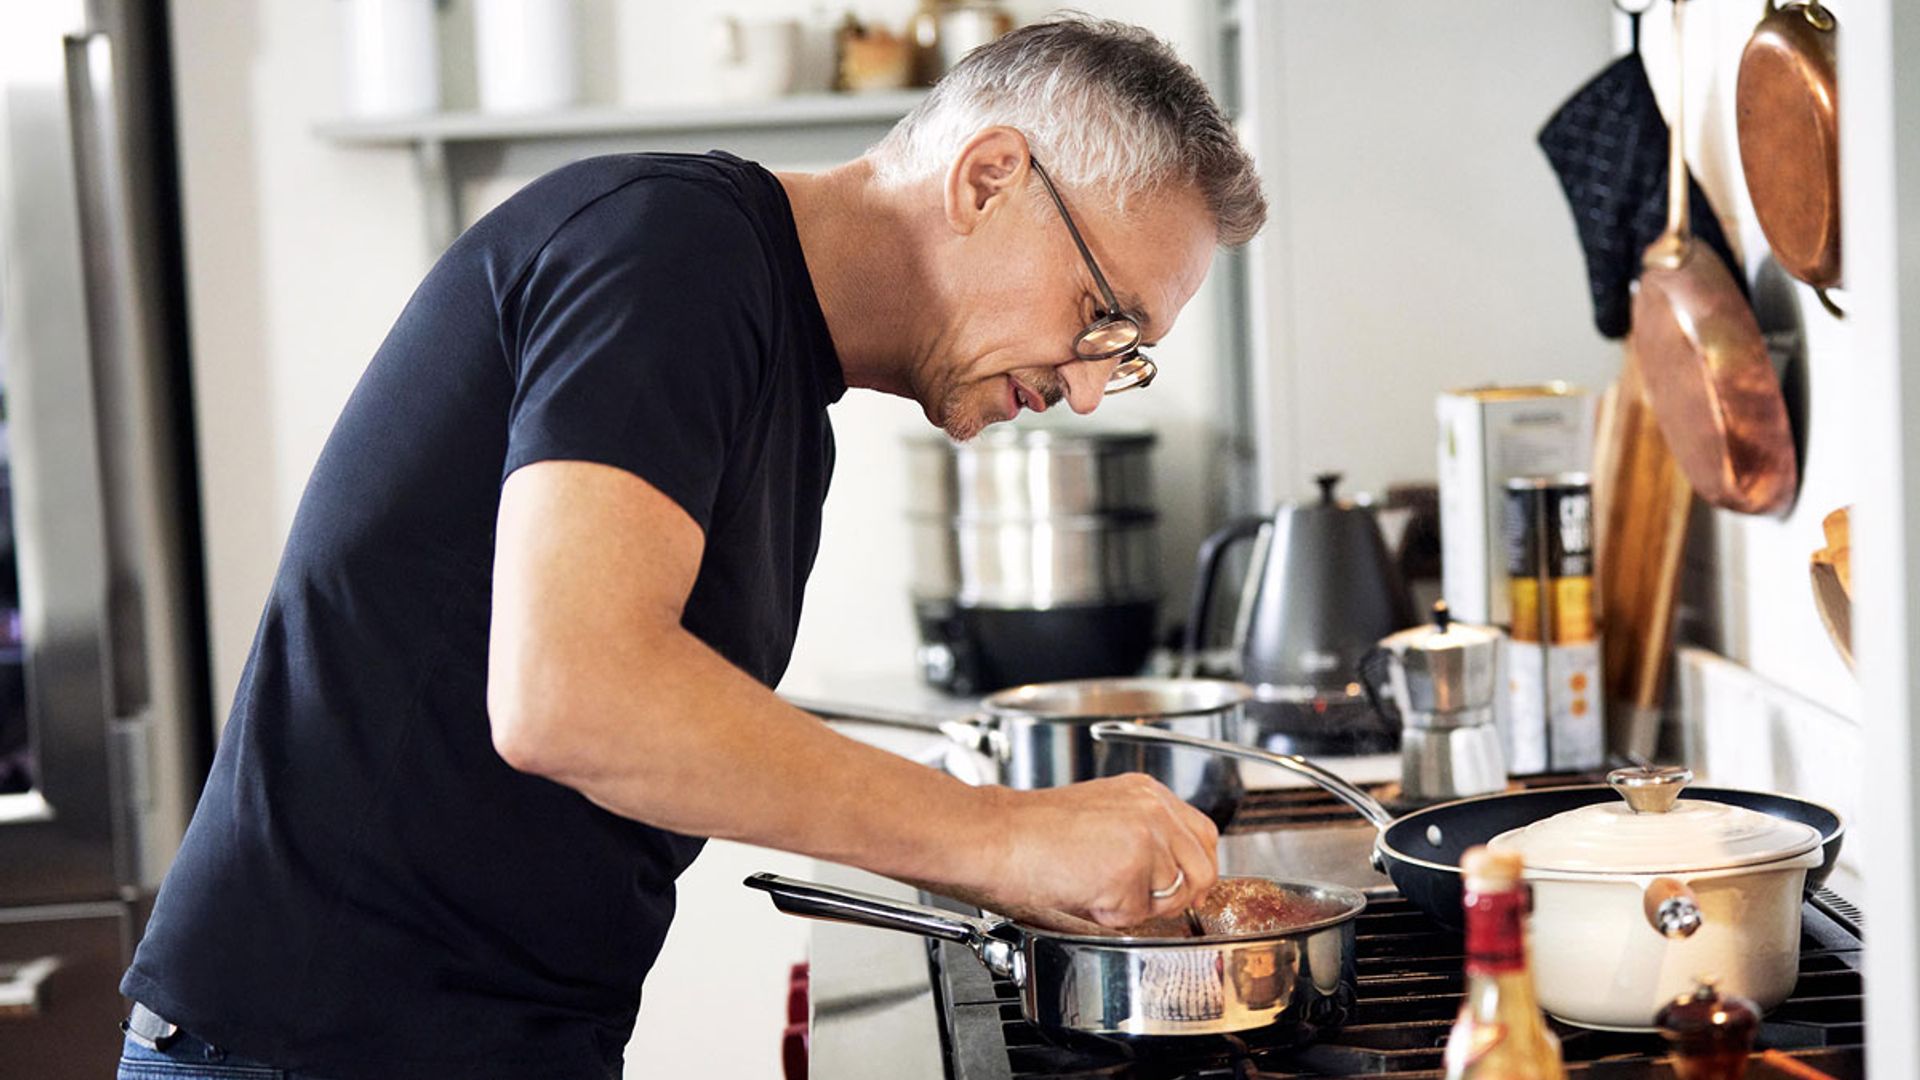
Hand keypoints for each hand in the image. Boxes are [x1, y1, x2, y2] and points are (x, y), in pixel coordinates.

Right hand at [967, 774, 1219, 928]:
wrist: (992, 836)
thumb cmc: (1029, 832)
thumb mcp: (1099, 816)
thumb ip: (1143, 835)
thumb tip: (1171, 876)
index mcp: (1147, 792)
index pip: (1203, 837)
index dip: (1190, 871)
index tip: (1171, 887)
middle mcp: (1154, 808)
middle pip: (1203, 870)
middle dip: (1174, 896)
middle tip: (1132, 897)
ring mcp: (1146, 837)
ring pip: (1173, 897)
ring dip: (1137, 906)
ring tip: (1095, 887)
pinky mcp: (1130, 869)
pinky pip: (1137, 915)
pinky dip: (1111, 915)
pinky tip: (1083, 892)